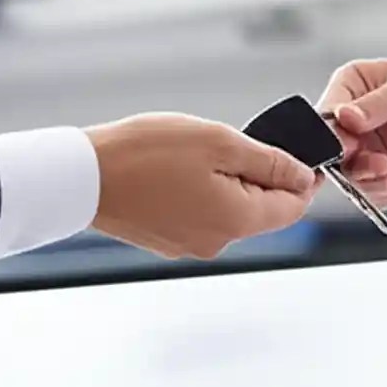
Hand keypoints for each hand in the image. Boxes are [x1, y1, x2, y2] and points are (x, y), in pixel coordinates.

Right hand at [87, 113, 320, 259]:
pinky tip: (178, 169)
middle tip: (235, 142)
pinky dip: (201, 192)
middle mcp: (218, 241)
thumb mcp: (219, 142)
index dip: (303, 179)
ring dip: (229, 182)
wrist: (83, 176)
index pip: (293, 207)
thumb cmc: (145, 154)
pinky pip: (201, 214)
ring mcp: (190, 244)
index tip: (299, 154)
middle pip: (262, 211)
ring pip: (230, 211)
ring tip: (198, 152)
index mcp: (238, 220)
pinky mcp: (167, 239)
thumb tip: (302, 175)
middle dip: (260, 176)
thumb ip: (268, 160)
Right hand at [318, 60, 386, 208]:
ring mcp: (366, 151)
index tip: (347, 142)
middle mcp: (352, 123)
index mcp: (352, 88)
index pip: (326, 112)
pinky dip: (384, 193)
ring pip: (347, 176)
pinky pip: (372, 194)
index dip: (330, 131)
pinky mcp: (383, 177)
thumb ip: (378, 103)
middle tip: (372, 161)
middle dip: (345, 161)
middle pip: (329, 149)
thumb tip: (345, 116)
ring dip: (366, 179)